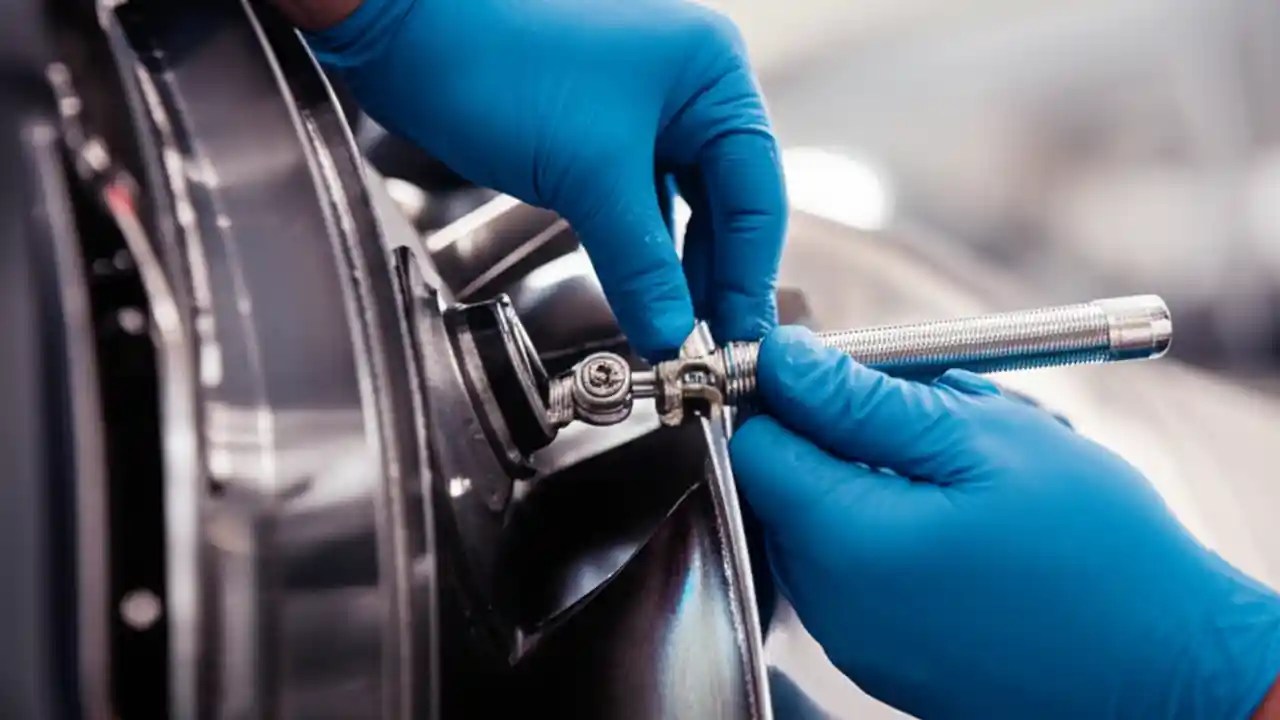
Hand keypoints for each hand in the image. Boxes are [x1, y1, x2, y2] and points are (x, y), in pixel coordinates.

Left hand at [306, 0, 785, 358]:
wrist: (406, 37)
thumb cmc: (498, 64)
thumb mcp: (588, 175)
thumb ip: (640, 264)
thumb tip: (672, 334)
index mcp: (710, 74)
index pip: (756, 191)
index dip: (750, 274)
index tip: (738, 337)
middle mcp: (689, 89)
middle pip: (727, 204)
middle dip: (716, 278)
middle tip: (712, 347)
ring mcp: (645, 113)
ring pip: (682, 211)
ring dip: (678, 273)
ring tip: (678, 333)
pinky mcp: (602, 137)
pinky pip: (640, 206)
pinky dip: (643, 254)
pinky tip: (645, 297)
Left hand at [731, 327, 1279, 718]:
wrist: (1166, 674)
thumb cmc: (1095, 555)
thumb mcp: (984, 442)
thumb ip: (863, 400)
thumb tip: (783, 358)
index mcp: (843, 541)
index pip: (755, 443)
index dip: (789, 392)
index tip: (845, 366)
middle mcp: (829, 601)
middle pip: (786, 482)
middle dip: (843, 430)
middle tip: (937, 416)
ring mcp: (854, 637)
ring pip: (825, 520)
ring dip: (877, 476)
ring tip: (967, 474)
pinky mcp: (884, 655)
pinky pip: (857, 570)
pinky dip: (896, 528)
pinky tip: (968, 524)